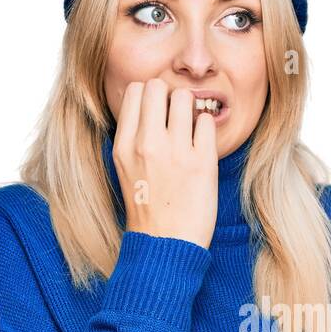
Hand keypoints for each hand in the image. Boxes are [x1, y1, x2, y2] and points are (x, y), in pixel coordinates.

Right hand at [112, 78, 218, 249]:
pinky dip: (206, 128)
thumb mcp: (126, 169)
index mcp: (124, 145)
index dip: (149, 95)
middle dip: (169, 95)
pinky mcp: (202, 162)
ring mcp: (175, 152)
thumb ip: (133, 136)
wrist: (166, 244)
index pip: (134, 91)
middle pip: (157, 86)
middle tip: (175, 116)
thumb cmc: (149, 208)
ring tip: (189, 129)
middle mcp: (146, 144)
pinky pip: (206, 121)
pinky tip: (201, 145)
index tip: (157, 111)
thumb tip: (147, 104)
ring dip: (190, 109)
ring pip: (184, 98)